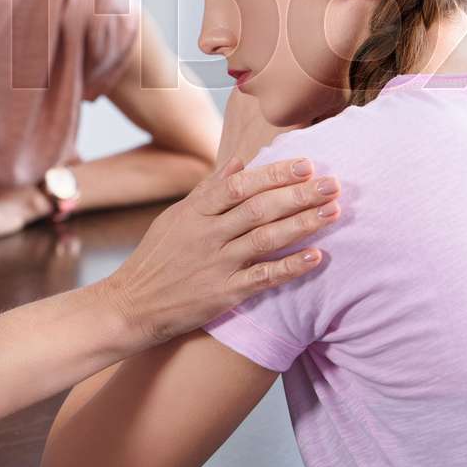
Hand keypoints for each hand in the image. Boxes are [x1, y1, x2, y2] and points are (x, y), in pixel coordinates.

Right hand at [98, 156, 339, 345]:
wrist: (133, 305)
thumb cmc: (156, 258)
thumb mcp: (175, 217)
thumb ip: (208, 190)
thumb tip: (239, 161)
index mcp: (195, 212)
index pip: (240, 185)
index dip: (274, 174)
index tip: (305, 164)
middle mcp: (207, 234)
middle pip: (259, 208)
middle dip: (299, 194)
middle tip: (333, 183)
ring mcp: (216, 264)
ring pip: (266, 238)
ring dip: (303, 224)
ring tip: (333, 212)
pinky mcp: (224, 294)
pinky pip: (263, 277)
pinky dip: (290, 267)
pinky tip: (317, 257)